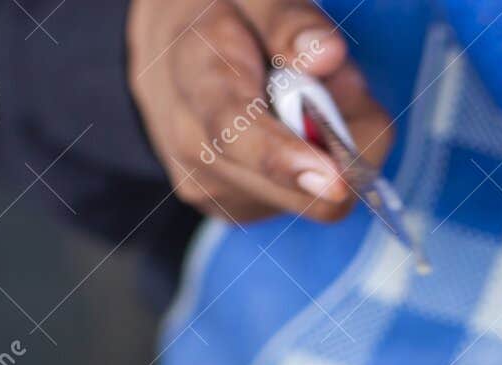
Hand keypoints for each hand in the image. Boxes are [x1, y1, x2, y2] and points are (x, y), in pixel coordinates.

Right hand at [127, 0, 394, 222]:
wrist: (165, 54)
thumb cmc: (219, 17)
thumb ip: (289, 22)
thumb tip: (328, 57)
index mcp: (195, 83)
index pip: (238, 134)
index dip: (291, 159)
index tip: (335, 180)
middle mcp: (195, 149)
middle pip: (293, 185)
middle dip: (336, 145)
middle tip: (330, 85)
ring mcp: (212, 187)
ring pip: (308, 197)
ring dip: (326, 152)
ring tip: (300, 101)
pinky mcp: (234, 208)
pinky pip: (299, 200)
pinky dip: (312, 167)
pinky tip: (288, 130)